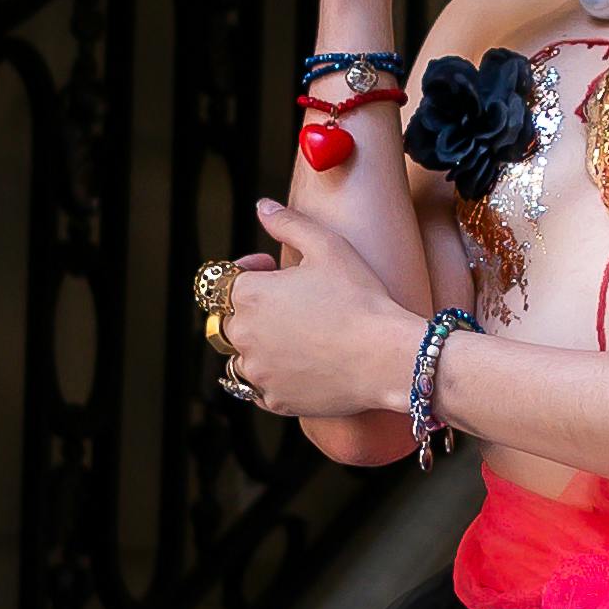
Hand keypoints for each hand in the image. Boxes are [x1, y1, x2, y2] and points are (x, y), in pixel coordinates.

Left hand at [219, 188, 422, 423]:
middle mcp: (244, 336)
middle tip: (288, 302)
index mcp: (248, 296)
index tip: (269, 268)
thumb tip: (262, 207)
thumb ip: (288, 223)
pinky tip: (300, 365)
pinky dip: (272, 378)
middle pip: (227, 320)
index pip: (221, 281)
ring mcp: (258, 373)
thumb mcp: (328, 246)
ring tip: (293, 337)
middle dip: (249, 308)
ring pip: (240, 358)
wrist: (387, 357)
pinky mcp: (275, 401)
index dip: (245, 269)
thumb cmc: (360, 298)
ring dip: (257, 346)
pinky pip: (260, 389)